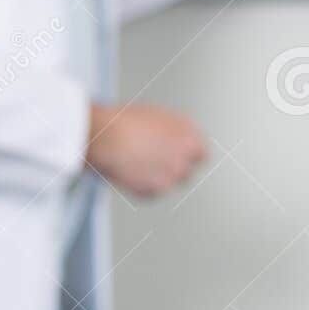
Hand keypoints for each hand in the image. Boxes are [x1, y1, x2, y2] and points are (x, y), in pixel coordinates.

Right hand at [84, 103, 208, 197]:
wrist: (107, 137)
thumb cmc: (125, 122)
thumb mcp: (158, 117)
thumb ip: (173, 132)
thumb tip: (173, 140)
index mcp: (190, 135)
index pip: (201, 154)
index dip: (187, 156)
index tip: (177, 157)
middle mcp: (186, 157)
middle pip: (187, 171)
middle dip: (173, 169)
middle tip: (152, 161)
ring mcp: (171, 176)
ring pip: (169, 183)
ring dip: (158, 178)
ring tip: (136, 163)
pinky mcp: (155, 191)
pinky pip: (150, 192)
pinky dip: (141, 186)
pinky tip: (128, 171)